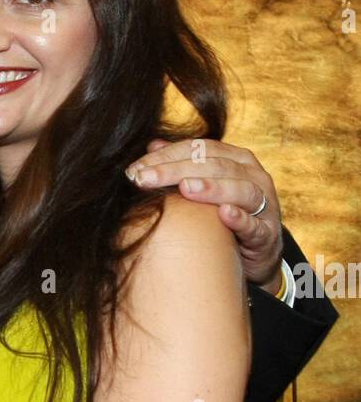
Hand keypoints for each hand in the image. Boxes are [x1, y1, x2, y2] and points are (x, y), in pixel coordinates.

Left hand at [126, 138, 283, 292]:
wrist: (258, 255)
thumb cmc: (226, 218)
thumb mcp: (205, 189)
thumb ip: (183, 166)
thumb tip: (152, 145)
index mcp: (236, 159)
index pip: (199, 149)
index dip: (166, 156)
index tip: (135, 169)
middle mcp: (253, 175)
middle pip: (214, 165)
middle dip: (176, 170)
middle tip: (145, 179)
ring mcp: (264, 203)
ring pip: (240, 188)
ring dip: (211, 187)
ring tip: (185, 188)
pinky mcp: (267, 233)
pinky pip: (254, 224)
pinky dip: (240, 218)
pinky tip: (224, 214)